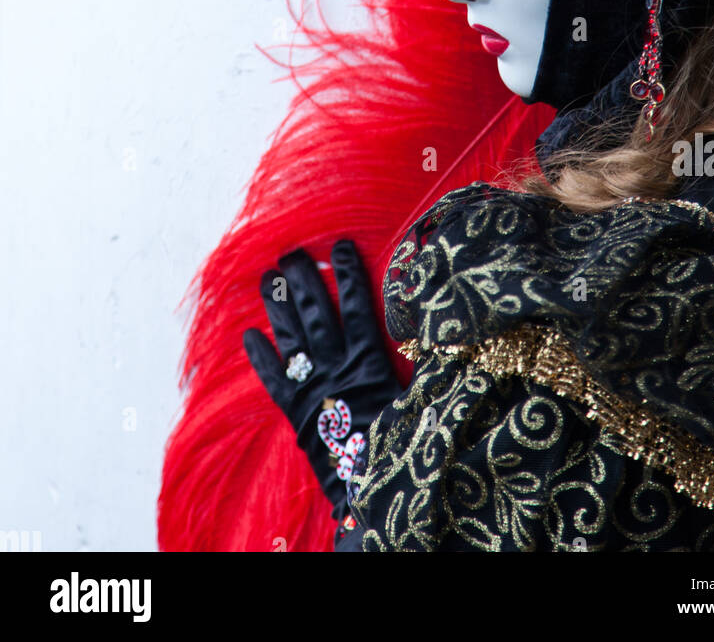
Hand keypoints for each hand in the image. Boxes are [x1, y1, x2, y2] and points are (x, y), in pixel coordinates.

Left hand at [243, 239, 401, 513]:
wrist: (369, 490)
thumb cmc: (402, 445)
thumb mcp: (422, 399)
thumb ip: (426, 363)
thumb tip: (444, 331)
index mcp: (368, 361)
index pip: (357, 306)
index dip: (349, 274)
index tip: (341, 244)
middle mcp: (336, 368)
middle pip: (317, 314)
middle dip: (305, 280)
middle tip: (291, 252)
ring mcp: (314, 388)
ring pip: (292, 339)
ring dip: (279, 307)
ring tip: (269, 278)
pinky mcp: (297, 412)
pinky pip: (274, 379)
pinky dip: (262, 357)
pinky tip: (249, 334)